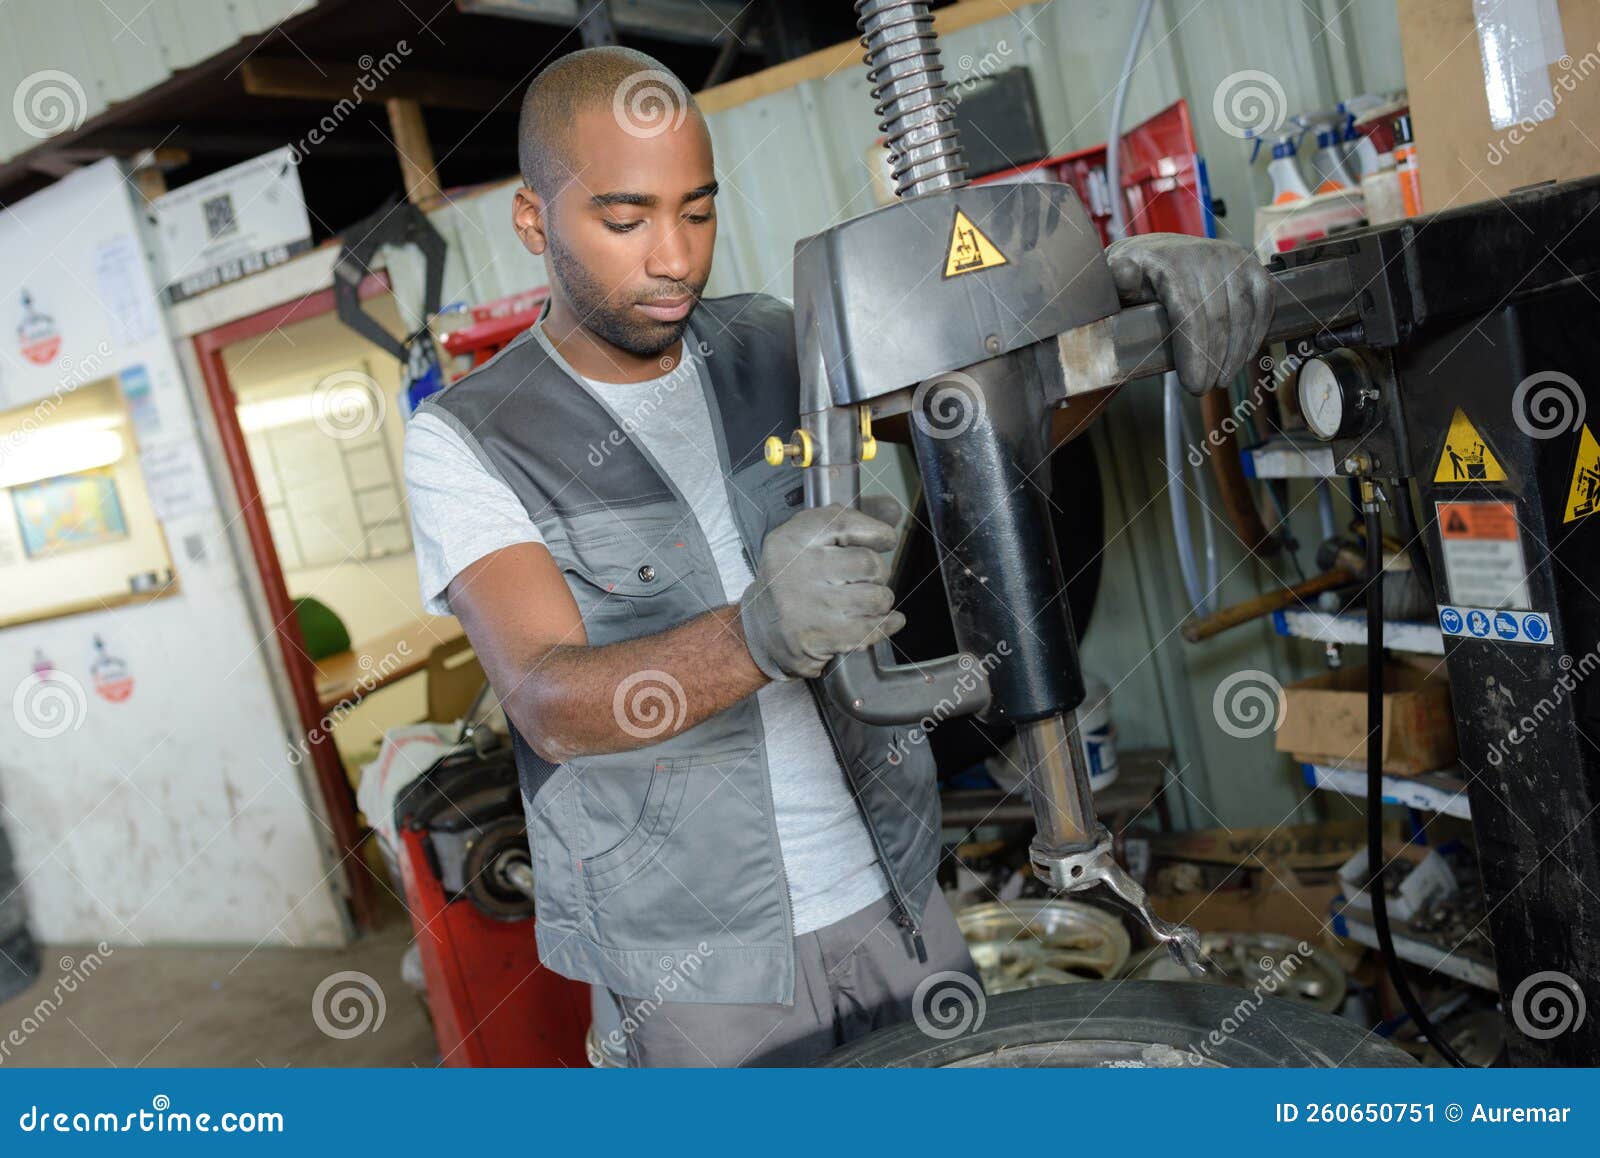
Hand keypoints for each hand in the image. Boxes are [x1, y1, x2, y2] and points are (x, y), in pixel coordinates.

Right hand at [738, 496, 905, 680]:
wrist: (763, 630)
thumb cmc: (795, 580)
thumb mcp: (811, 541)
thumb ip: (852, 522)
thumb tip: (892, 509)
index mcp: (792, 539)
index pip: (846, 523)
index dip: (877, 532)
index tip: (885, 540)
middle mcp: (796, 570)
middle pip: (869, 563)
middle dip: (878, 573)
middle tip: (866, 580)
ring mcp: (807, 607)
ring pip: (876, 598)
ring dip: (880, 601)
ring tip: (864, 602)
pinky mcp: (817, 638)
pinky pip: (872, 629)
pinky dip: (886, 624)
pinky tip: (885, 621)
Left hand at [1104, 234, 1273, 395]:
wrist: (1157, 252)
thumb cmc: (1135, 275)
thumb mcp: (1114, 277)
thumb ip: (1118, 281)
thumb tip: (1126, 276)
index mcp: (1171, 262)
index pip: (1190, 314)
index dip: (1195, 354)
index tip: (1194, 386)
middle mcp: (1206, 255)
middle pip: (1219, 318)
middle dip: (1214, 360)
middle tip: (1206, 388)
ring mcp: (1233, 257)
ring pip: (1244, 313)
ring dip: (1237, 353)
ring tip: (1223, 379)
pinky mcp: (1252, 264)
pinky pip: (1264, 301)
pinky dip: (1256, 332)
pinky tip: (1244, 357)